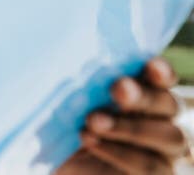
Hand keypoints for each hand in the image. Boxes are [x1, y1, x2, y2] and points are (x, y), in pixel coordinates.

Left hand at [56, 57, 189, 174]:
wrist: (58, 158)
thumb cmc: (65, 123)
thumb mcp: (66, 102)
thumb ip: (77, 86)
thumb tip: (66, 63)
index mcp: (144, 90)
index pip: (162, 77)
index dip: (160, 71)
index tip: (149, 65)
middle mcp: (162, 117)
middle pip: (168, 103)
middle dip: (143, 96)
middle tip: (117, 88)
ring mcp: (165, 148)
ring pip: (168, 135)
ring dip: (130, 127)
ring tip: (93, 121)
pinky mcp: (158, 172)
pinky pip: (150, 164)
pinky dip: (120, 153)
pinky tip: (92, 141)